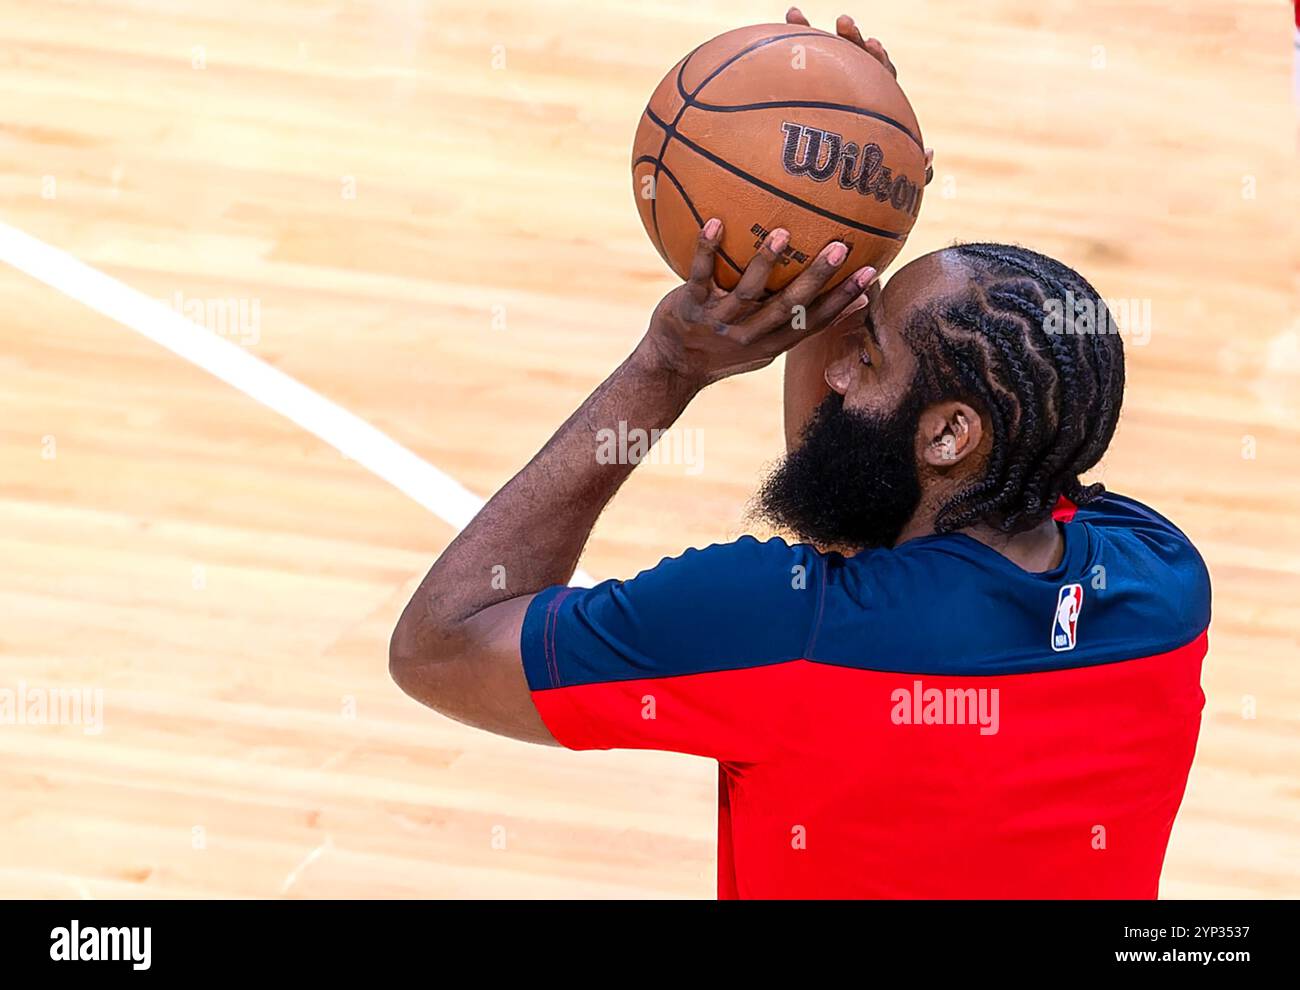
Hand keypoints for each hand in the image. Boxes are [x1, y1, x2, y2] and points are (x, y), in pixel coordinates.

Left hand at [636, 219, 875, 389]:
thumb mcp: (767, 345)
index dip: (843, 298)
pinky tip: (714, 222)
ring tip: (784, 234)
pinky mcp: (689, 307)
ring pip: (748, 293)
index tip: (871, 272)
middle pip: (789, 306)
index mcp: (772, 343)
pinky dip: (706, 249)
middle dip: (816, 278)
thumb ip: (803, 322)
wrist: (672, 364)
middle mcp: (749, 335)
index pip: (815, 321)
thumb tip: (857, 300)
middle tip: (840, 247)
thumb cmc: (726, 346)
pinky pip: (698, 275)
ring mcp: (719, 321)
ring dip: (766, 262)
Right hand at [786, 7, 933, 184]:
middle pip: (853, 57)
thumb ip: (914, 169)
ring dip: (809, 34)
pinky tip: (772, 34)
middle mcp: (854, 91)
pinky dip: (784, 52)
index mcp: (877, 102)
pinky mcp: (805, 94)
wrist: (848, 188)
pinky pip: (793, 72)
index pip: (882, 73)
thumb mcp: (894, 180)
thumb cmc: (872, 184)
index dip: (878, 60)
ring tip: (794, 14)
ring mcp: (829, 91)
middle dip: (849, 39)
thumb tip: (929, 154)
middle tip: (842, 24)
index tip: (873, 47)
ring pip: (822, 58)